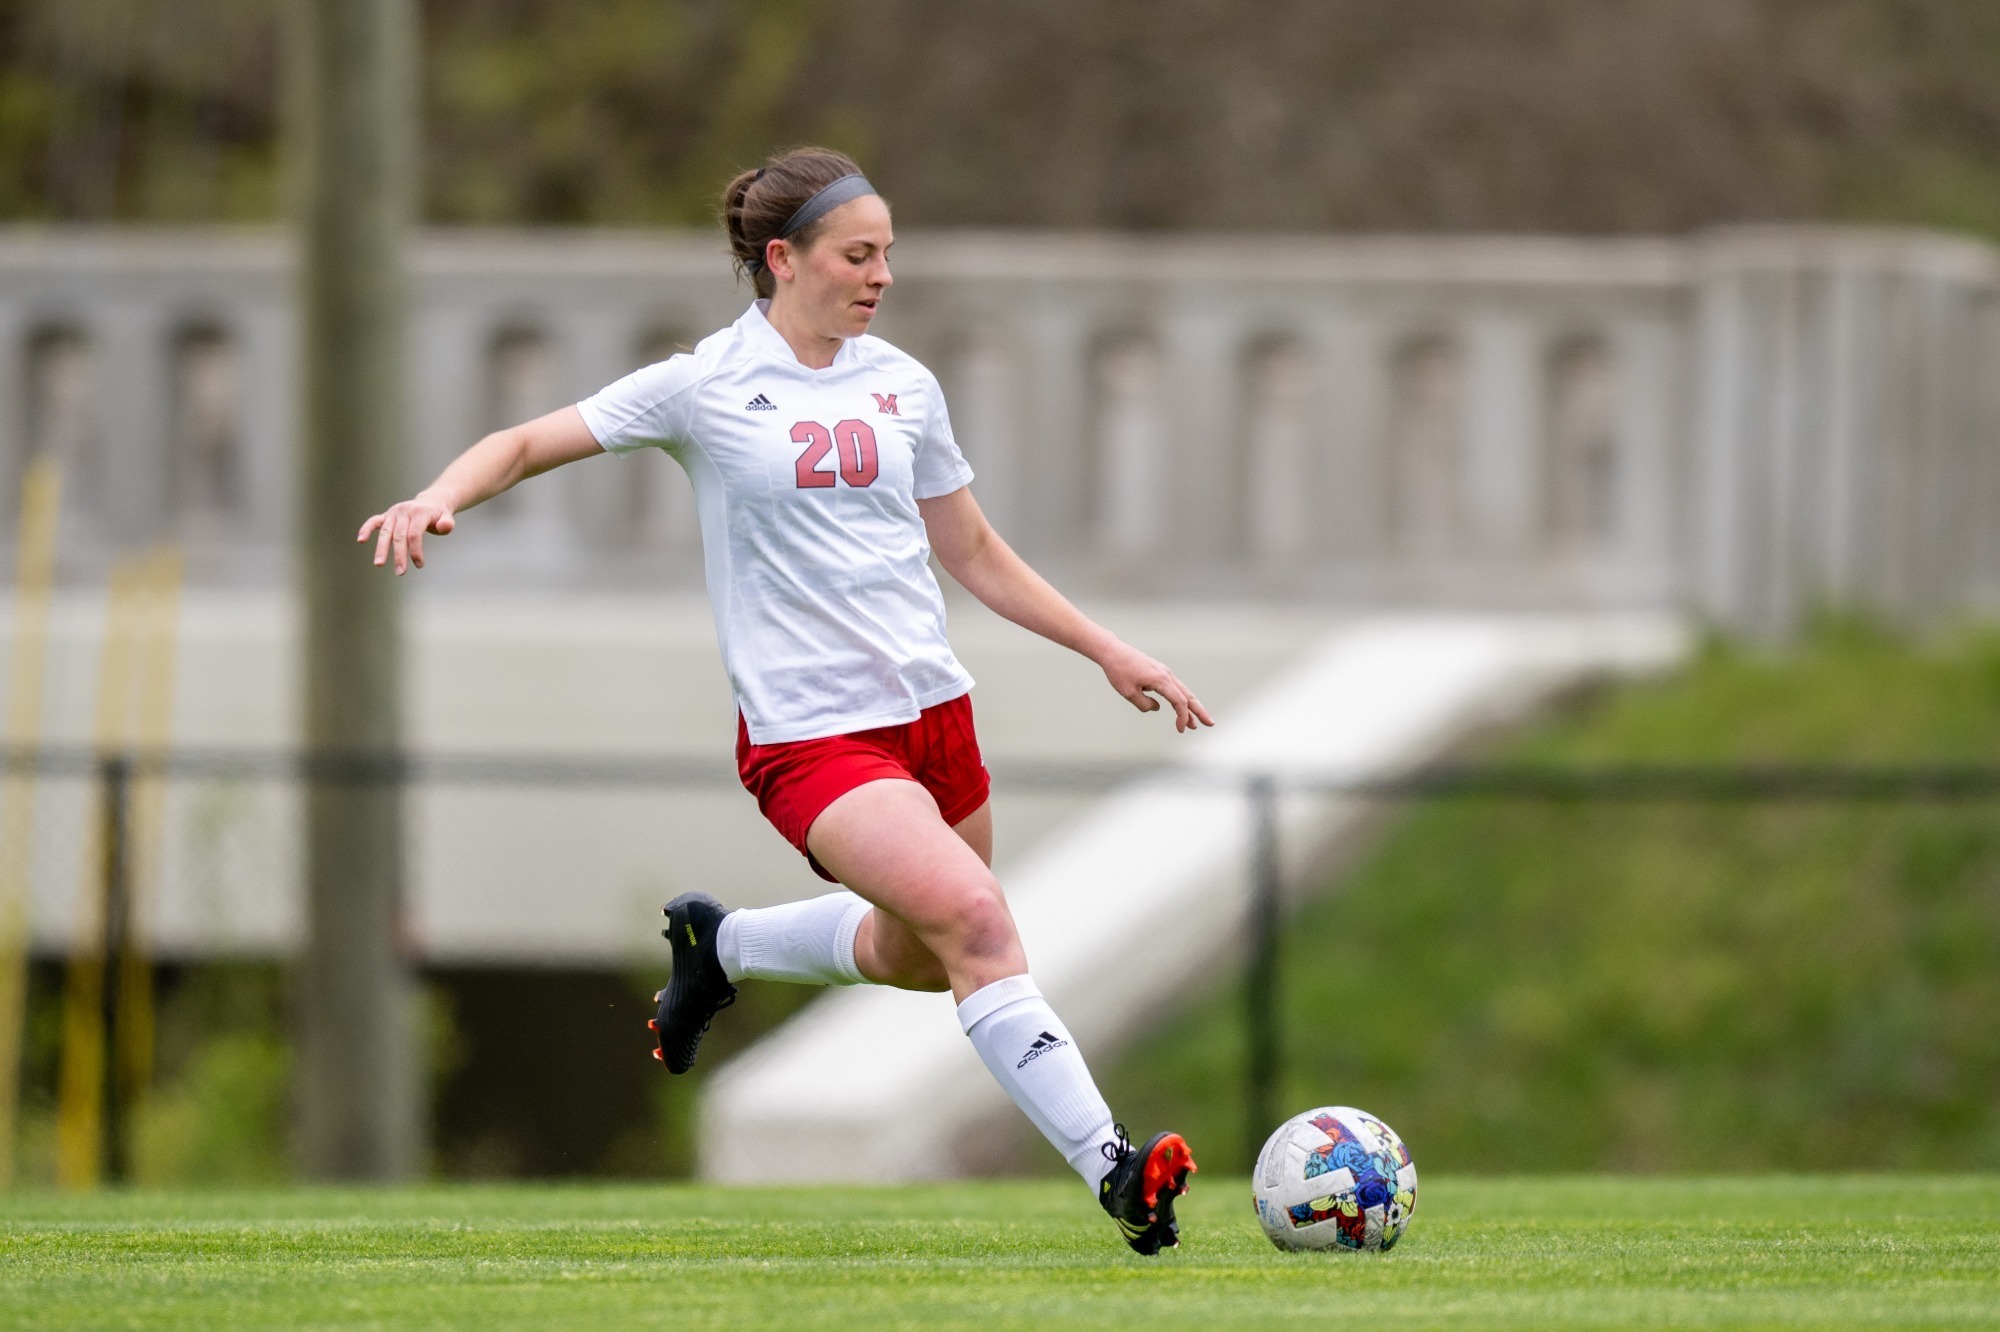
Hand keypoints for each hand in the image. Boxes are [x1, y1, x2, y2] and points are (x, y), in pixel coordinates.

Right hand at [357, 491, 455, 574]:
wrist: (431, 502)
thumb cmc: (439, 516)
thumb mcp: (447, 518)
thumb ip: (447, 523)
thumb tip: (444, 527)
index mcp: (419, 512)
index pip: (415, 534)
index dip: (416, 550)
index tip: (419, 565)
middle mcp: (404, 511)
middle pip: (399, 535)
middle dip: (399, 555)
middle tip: (400, 572)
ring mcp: (393, 512)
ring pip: (386, 532)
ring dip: (381, 548)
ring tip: (379, 564)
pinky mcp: (386, 515)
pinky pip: (374, 521)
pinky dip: (366, 529)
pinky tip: (360, 540)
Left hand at [1098, 641, 1214, 732]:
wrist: (1113, 651)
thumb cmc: (1119, 671)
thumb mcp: (1129, 693)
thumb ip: (1144, 704)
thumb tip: (1156, 708)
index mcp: (1161, 680)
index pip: (1179, 701)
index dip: (1182, 717)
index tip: (1180, 730)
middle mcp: (1167, 675)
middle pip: (1188, 695)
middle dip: (1200, 711)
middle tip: (1211, 724)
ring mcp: (1164, 672)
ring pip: (1183, 691)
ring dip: (1191, 707)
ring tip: (1196, 722)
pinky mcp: (1160, 672)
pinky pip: (1175, 687)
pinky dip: (1180, 699)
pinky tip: (1181, 707)